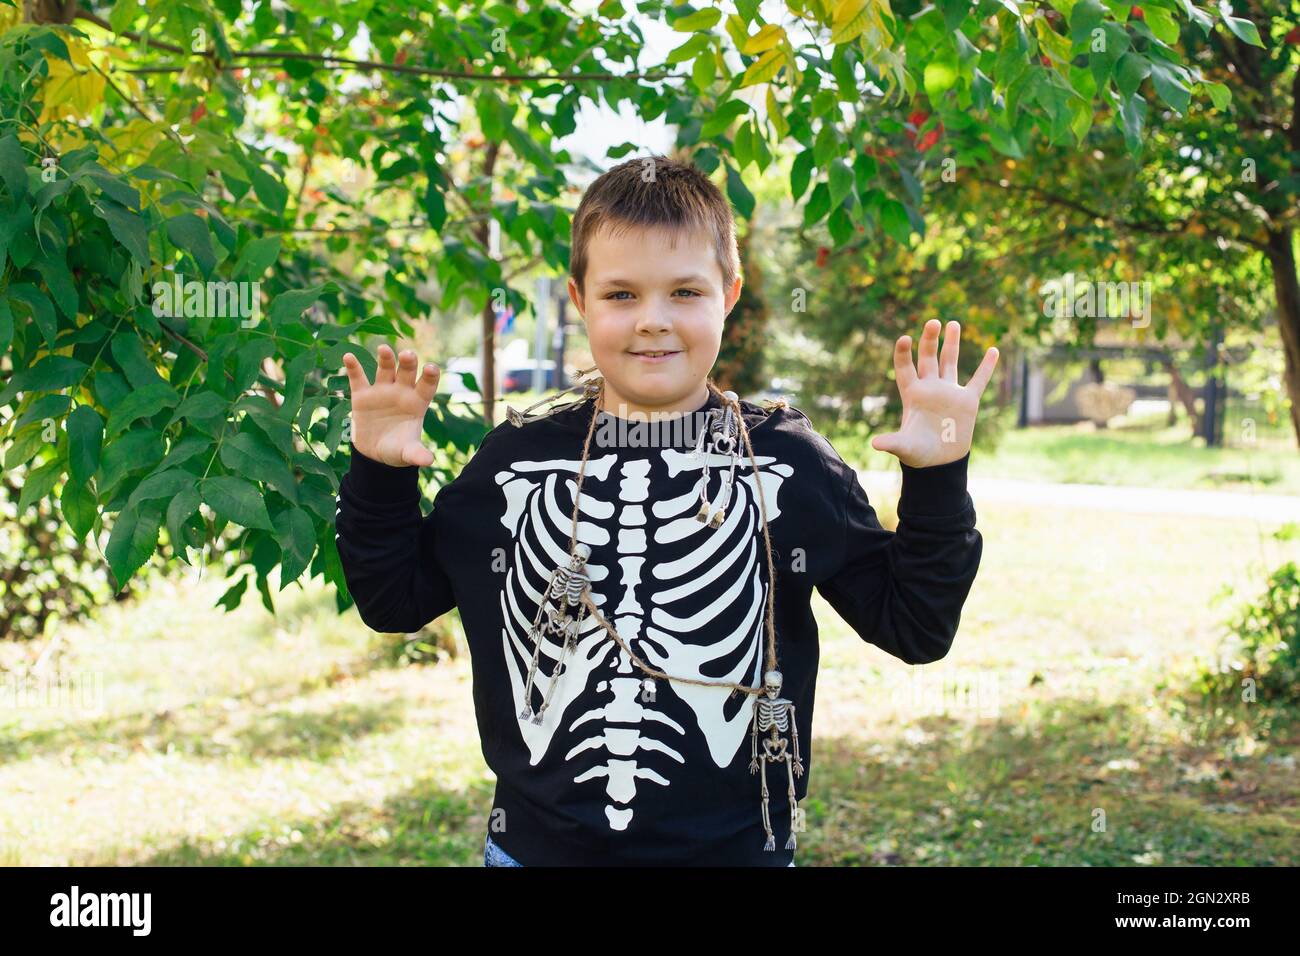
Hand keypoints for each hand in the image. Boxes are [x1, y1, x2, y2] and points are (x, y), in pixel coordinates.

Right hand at [341, 344, 440, 466]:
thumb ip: (417, 454)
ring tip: (383, 349)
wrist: (375, 454)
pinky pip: (358, 378)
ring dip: (385, 358)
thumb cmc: (397, 450)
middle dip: (408, 362)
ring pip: (385, 369)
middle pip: (407, 371)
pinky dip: (353, 367)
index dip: (430, 376)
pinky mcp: (362, 395)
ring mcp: (382, 390)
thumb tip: (429, 461)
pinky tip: (348, 357)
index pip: (427, 385)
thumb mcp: (407, 453)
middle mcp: (401, 391)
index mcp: (417, 402)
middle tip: (407, 354)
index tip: (431, 368)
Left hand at [871, 320, 998, 468]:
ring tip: (952, 323)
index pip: (905, 368)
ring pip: (949, 362)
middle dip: (930, 340)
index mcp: (912, 394)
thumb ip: (892, 442)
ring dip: (951, 343)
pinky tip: (993, 350)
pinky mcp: (967, 401)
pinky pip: (978, 380)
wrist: (940, 463)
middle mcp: (930, 388)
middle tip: (933, 321)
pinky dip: (986, 367)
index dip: (903, 353)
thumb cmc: (918, 454)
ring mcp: (949, 392)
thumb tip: (875, 444)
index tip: (904, 338)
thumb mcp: (904, 447)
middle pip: (928, 357)